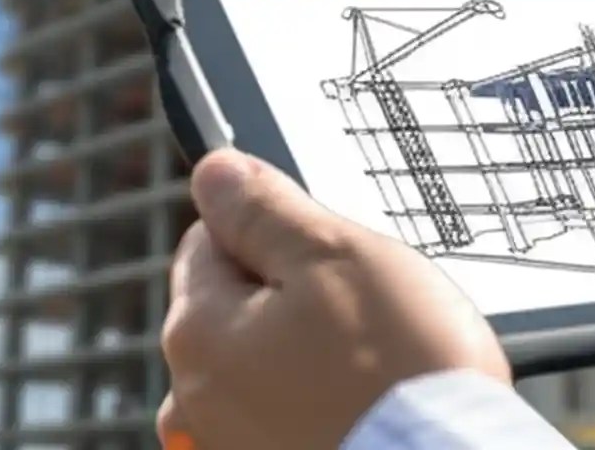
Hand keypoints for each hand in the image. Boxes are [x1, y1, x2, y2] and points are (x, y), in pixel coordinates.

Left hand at [157, 148, 508, 449]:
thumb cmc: (400, 367)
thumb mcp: (337, 256)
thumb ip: (265, 211)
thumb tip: (215, 172)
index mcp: (199, 328)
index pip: (211, 238)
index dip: (278, 230)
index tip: (334, 248)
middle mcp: (194, 396)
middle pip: (235, 306)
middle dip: (293, 295)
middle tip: (370, 307)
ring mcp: (230, 444)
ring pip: (261, 366)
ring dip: (305, 355)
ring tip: (375, 364)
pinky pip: (285, 417)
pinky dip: (317, 404)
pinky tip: (363, 405)